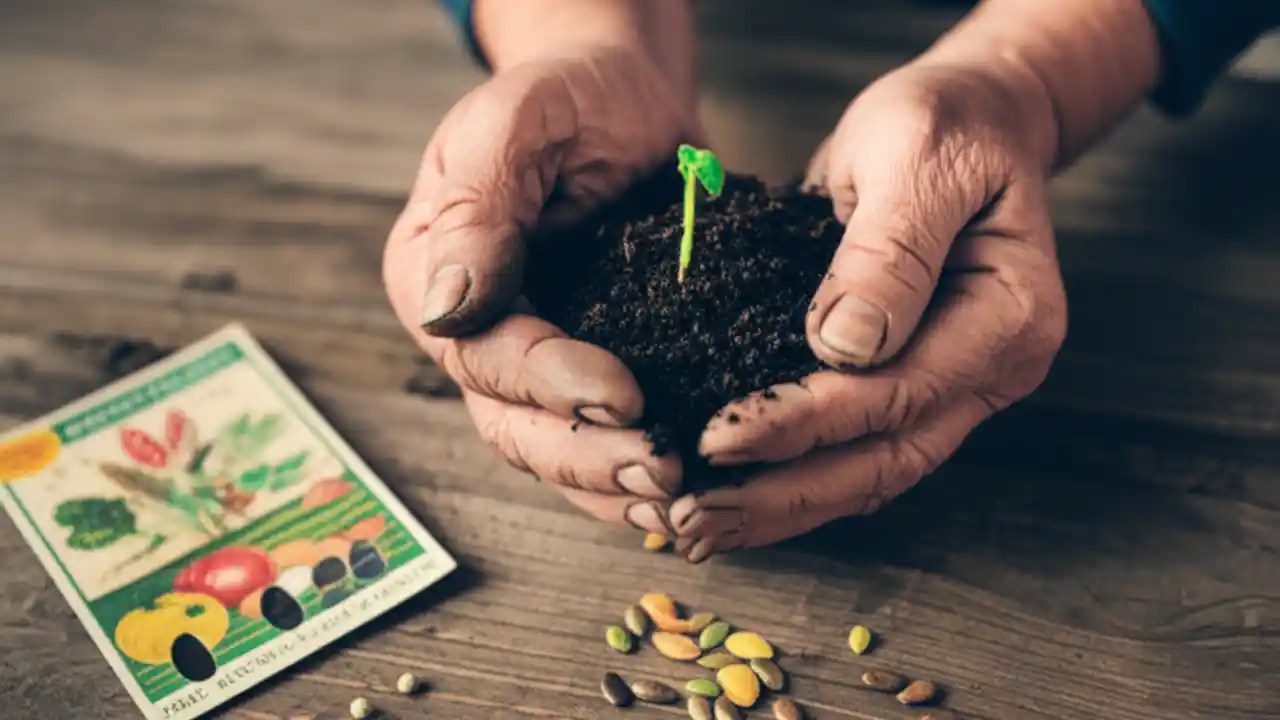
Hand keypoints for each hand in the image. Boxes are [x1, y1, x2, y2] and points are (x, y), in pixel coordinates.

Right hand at [383, 46, 697, 531]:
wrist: (623, 98)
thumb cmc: (566, 94)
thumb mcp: (515, 118)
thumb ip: (477, 203)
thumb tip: (446, 304)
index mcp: (432, 277)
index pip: (483, 355)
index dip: (550, 384)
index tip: (624, 394)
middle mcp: (470, 334)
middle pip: (513, 424)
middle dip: (586, 456)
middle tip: (660, 470)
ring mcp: (529, 361)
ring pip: (554, 451)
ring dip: (610, 482)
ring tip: (678, 492)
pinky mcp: (588, 369)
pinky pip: (600, 437)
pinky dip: (633, 471)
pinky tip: (686, 487)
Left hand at [667, 61, 1068, 561]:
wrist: (968, 121)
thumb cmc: (943, 125)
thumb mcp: (916, 156)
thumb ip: (889, 248)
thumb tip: (843, 345)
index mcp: (1007, 318)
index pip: (896, 394)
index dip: (803, 422)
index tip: (716, 439)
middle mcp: (990, 371)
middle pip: (883, 462)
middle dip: (781, 497)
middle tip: (689, 520)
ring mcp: (954, 387)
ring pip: (867, 474)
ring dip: (779, 508)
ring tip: (694, 530)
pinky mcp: (909, 386)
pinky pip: (852, 450)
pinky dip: (791, 478)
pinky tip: (730, 498)